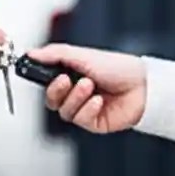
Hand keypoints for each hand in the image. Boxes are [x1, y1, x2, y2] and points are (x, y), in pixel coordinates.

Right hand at [27, 43, 146, 133]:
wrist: (142, 84)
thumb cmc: (117, 67)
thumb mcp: (82, 55)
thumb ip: (55, 54)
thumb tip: (31, 52)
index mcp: (71, 75)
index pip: (47, 82)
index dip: (43, 80)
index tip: (39, 72)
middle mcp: (76, 93)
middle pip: (52, 100)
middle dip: (56, 91)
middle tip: (65, 80)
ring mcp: (85, 109)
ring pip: (64, 111)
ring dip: (75, 98)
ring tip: (90, 86)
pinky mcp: (94, 123)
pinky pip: (80, 120)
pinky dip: (87, 109)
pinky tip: (99, 100)